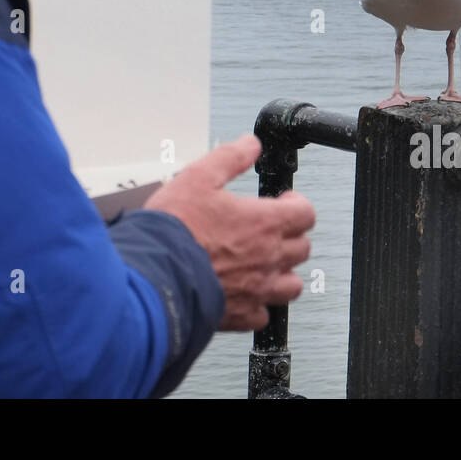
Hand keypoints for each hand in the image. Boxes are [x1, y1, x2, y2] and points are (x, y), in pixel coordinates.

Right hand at [145, 134, 315, 330]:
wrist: (155, 276)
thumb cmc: (175, 229)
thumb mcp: (198, 177)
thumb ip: (229, 158)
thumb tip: (250, 145)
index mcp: (264, 222)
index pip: (305, 213)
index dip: (297, 204)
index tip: (284, 201)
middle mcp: (268, 257)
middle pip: (302, 248)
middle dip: (291, 235)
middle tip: (271, 229)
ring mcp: (257, 289)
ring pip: (291, 285)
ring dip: (283, 272)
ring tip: (265, 263)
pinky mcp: (240, 315)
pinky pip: (263, 314)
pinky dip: (259, 304)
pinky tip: (245, 293)